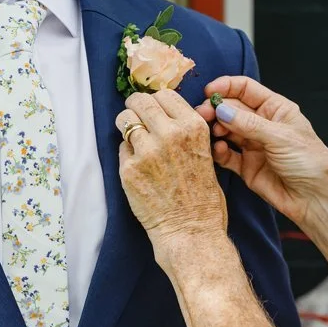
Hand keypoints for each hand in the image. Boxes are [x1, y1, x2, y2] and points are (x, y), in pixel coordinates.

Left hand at [116, 90, 227, 245]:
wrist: (191, 232)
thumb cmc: (203, 199)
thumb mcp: (206, 153)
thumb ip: (186, 132)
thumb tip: (164, 116)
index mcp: (193, 127)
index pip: (165, 94)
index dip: (156, 101)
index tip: (152, 108)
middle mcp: (170, 133)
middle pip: (141, 101)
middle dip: (136, 106)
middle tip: (134, 114)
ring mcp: (146, 151)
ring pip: (125, 119)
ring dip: (126, 125)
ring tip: (132, 137)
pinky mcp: (128, 169)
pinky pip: (121, 148)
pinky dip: (126, 153)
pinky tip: (137, 166)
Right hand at [194, 76, 327, 227]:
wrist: (315, 199)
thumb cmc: (309, 161)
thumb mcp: (280, 137)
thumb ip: (249, 124)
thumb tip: (221, 109)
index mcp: (275, 109)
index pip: (246, 90)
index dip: (227, 87)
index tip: (209, 92)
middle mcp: (262, 124)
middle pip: (232, 109)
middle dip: (216, 109)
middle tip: (202, 114)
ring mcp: (253, 145)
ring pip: (226, 131)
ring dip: (215, 129)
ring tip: (210, 131)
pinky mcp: (246, 166)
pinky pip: (227, 155)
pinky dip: (219, 151)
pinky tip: (220, 150)